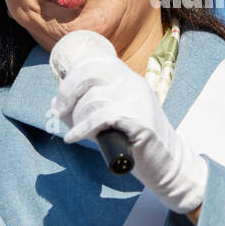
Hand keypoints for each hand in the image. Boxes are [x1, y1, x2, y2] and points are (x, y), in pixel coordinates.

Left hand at [52, 54, 207, 214]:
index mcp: (128, 78)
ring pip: (93, 99)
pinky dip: (82, 129)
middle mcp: (134, 83)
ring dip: (76, 118)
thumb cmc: (136, 142)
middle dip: (67, 93)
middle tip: (60, 113)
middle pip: (90, 73)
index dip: (71, 79)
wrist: (169, 163)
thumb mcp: (114, 116)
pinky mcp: (139, 120)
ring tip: (77, 132)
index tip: (61, 101)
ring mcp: (138, 100)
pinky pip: (100, 118)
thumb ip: (91, 106)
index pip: (94, 62)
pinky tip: (74, 138)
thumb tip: (56, 102)